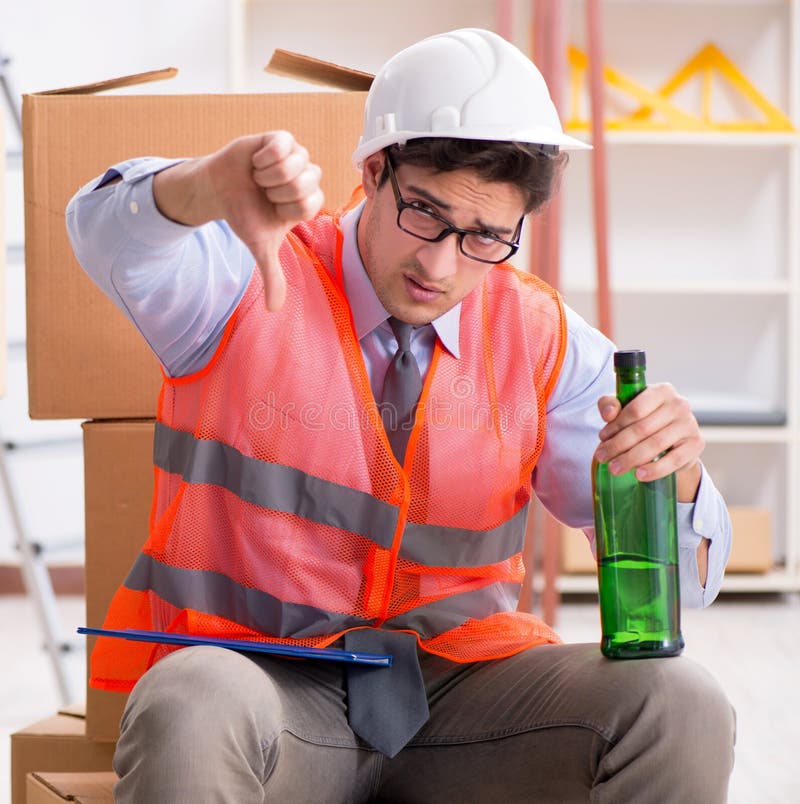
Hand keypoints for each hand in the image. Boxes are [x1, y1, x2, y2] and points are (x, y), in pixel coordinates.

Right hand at [154, 131, 323, 310]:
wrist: (219, 190)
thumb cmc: (244, 215)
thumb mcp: (259, 247)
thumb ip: (272, 275)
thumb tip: (273, 309)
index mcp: (308, 202)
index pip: (311, 205)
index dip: (286, 209)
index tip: (272, 210)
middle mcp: (307, 178)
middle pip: (304, 185)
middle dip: (276, 192)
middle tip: (264, 193)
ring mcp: (296, 157)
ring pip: (293, 166)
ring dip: (268, 176)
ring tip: (259, 179)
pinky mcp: (280, 140)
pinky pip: (283, 144)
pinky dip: (265, 157)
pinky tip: (256, 163)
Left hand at [594, 383, 703, 501]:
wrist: (673, 438)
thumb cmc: (643, 418)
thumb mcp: (624, 407)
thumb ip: (609, 404)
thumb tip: (608, 414)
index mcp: (662, 391)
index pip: (635, 410)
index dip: (615, 426)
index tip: (601, 438)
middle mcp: (679, 404)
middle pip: (642, 428)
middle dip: (618, 445)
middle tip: (602, 457)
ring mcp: (690, 424)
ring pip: (655, 445)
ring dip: (631, 459)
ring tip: (614, 469)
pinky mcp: (696, 444)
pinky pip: (673, 460)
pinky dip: (655, 469)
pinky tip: (639, 475)